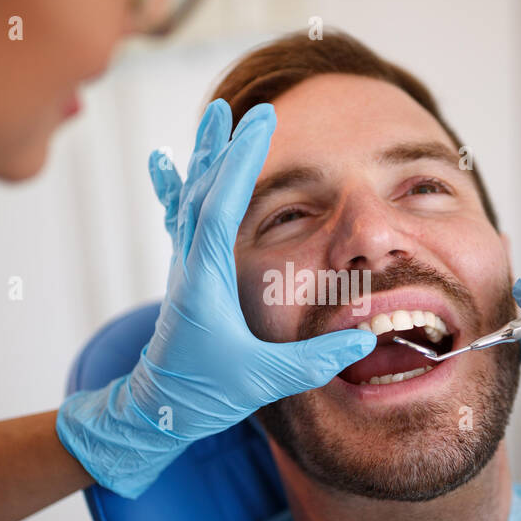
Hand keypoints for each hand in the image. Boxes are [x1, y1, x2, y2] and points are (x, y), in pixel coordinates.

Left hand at [57, 100, 375, 496]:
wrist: (156, 411)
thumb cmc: (204, 395)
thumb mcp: (264, 380)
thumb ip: (314, 360)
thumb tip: (364, 341)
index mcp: (205, 280)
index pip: (221, 206)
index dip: (241, 162)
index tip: (259, 122)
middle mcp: (189, 265)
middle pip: (203, 190)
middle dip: (226, 147)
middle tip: (246, 108)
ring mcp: (185, 268)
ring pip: (191, 198)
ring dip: (207, 157)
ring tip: (215, 117)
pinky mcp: (186, 276)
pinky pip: (180, 218)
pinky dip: (177, 186)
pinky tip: (164, 163)